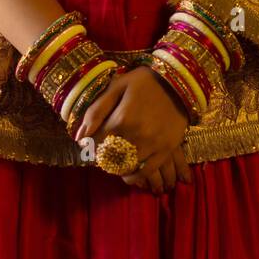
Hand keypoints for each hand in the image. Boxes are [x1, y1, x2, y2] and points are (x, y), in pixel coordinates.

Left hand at [75, 65, 192, 194]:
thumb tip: (79, 136)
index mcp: (121, 119)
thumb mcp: (117, 87)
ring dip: (116, 167)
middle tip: (102, 151)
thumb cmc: (144, 82)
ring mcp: (153, 144)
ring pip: (127, 166)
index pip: (96, 143)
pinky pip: (147, 171)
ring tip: (114, 160)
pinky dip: (135, 176)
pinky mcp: (166, 150)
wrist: (179, 82)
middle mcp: (136, 135)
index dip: (90, 146)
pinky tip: (128, 174)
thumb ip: (96, 111)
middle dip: (102, 157)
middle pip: (110, 157)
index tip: (90, 143)